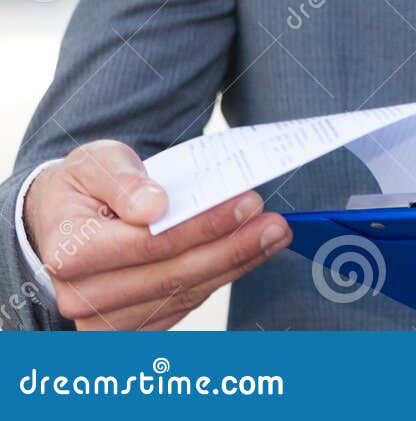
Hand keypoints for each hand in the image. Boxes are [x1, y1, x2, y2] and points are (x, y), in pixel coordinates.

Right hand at [22, 140, 289, 329]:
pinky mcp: (129, 327)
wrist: (66, 218)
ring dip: (236, 264)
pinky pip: (184, 305)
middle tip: (275, 224)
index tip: (248, 203)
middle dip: (232, 248)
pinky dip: (220, 278)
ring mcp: (104, 318)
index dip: (204, 226)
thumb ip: (123, 181)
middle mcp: (82, 294)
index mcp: (70, 250)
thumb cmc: (83, 187)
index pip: (150, 244)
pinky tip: (248, 254)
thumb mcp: (95, 164)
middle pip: (172, 276)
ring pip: (184, 294)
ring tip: (273, 234)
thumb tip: (155, 206)